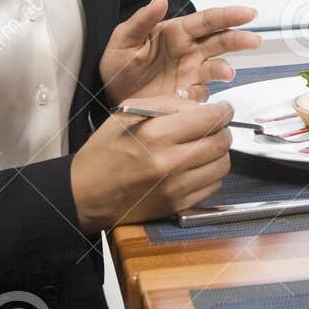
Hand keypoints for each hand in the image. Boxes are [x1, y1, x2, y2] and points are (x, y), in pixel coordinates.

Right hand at [70, 93, 233, 229]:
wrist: (85, 194)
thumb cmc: (103, 152)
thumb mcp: (126, 113)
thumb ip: (167, 103)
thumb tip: (199, 105)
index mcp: (155, 135)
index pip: (210, 118)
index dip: (223, 110)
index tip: (222, 109)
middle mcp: (168, 163)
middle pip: (221, 142)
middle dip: (222, 129)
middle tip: (213, 126)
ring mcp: (174, 187)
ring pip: (222, 165)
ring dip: (218, 153)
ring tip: (202, 146)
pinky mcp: (177, 205)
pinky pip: (213, 186)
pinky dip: (210, 173)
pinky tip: (194, 166)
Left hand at [99, 0, 261, 105]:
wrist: (112, 99)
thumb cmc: (118, 67)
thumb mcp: (122, 41)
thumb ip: (142, 20)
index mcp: (176, 32)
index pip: (208, 20)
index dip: (229, 15)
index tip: (248, 13)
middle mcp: (189, 51)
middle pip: (221, 41)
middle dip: (239, 39)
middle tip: (254, 40)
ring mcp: (191, 73)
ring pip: (217, 67)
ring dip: (225, 68)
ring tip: (227, 72)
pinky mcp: (188, 94)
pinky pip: (202, 94)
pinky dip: (200, 95)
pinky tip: (190, 96)